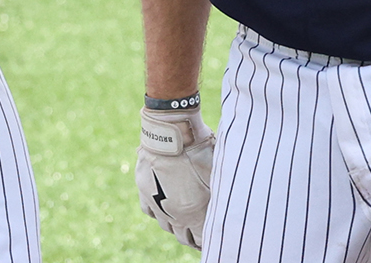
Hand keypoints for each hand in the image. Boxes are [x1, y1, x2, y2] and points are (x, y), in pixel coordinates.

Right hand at [135, 105, 216, 248]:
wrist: (172, 130)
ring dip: (176, 226)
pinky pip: (150, 211)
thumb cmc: (200, 149)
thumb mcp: (217, 173)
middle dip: (194, 236)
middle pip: (183, 237)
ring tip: (185, 221)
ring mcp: (156, 204)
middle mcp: (173, 214)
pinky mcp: (143, 191)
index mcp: (194, 212)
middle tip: (200, 232)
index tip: (213, 237)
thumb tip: (227, 209)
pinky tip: (166, 209)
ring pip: (166, 226)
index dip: (208, 240)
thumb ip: (219, 196)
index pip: (201, 239)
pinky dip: (158, 213)